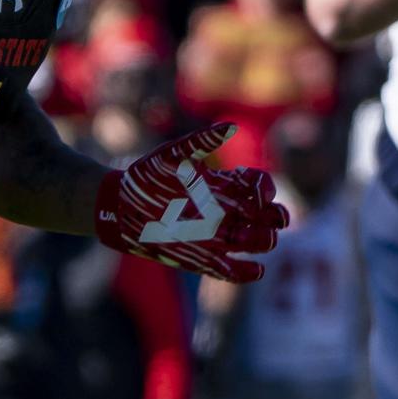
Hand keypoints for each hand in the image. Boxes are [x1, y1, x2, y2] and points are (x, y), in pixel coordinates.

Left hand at [94, 121, 286, 283]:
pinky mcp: (205, 259)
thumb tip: (230, 126)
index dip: (267, 190)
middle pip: (269, 217)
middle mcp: (226, 212)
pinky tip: (254, 267)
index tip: (260, 193)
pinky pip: (235, 271)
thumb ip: (200, 142)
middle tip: (272, 219)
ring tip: (249, 237)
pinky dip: (249, 272)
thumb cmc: (146, 178)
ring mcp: (218, 237)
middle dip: (276, 218)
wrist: (121, 209)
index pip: (261, 187)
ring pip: (258, 242)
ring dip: (263, 241)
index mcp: (224, 186)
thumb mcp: (172, 156)